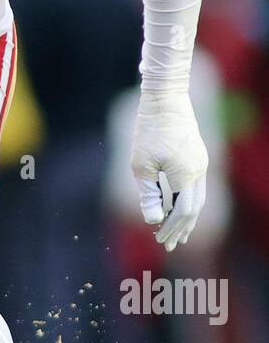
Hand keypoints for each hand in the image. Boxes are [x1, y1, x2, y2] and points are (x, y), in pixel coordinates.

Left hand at [131, 92, 207, 251]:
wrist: (165, 97)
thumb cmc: (148, 129)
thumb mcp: (141, 165)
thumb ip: (148, 194)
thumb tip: (153, 220)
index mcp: (186, 176)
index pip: (183, 212)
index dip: (172, 228)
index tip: (160, 240)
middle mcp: (199, 171)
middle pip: (194, 209)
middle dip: (182, 228)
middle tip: (171, 245)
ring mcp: (201, 162)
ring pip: (198, 198)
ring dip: (188, 217)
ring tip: (181, 233)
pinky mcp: (197, 155)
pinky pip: (197, 186)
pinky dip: (189, 200)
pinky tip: (178, 205)